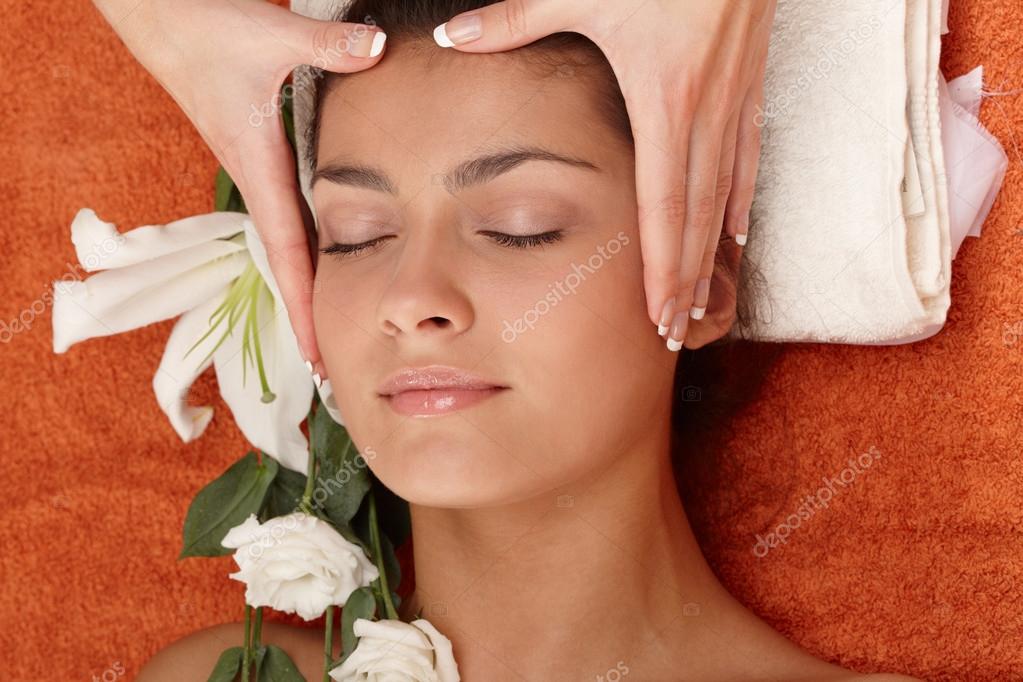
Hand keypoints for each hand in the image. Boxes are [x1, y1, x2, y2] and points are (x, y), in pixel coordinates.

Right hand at [90, 0, 386, 377]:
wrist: (160, 11)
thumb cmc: (204, 25)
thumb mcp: (268, 35)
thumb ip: (327, 46)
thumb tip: (380, 48)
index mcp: (257, 163)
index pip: (286, 249)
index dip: (303, 304)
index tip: (316, 353)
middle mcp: (255, 174)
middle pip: (286, 259)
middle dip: (305, 313)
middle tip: (329, 364)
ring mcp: (255, 165)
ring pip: (286, 237)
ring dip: (304, 282)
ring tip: (327, 328)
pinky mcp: (257, 148)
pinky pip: (286, 209)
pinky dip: (303, 242)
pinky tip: (323, 254)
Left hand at [433, 0, 775, 350]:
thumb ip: (516, 17)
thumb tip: (452, 35)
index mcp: (663, 99)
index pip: (662, 203)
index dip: (661, 265)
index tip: (658, 314)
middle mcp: (704, 111)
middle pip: (696, 215)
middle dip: (685, 278)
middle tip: (677, 330)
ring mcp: (733, 101)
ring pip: (724, 194)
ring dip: (712, 252)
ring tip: (701, 300)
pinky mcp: (749, 85)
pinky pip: (748, 157)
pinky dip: (740, 201)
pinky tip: (737, 234)